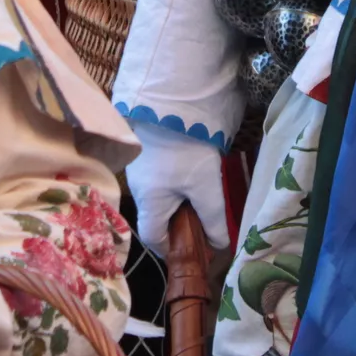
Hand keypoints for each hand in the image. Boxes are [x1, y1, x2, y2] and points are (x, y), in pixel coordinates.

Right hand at [126, 125, 230, 254]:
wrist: (173, 107)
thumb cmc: (188, 152)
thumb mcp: (206, 188)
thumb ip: (213, 220)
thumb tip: (219, 246)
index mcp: (149, 203)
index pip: (153, 238)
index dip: (170, 248)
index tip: (189, 248)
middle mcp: (137, 189)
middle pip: (154, 217)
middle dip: (176, 224)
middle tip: (199, 222)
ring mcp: (138, 170)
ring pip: (156, 197)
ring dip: (175, 202)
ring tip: (197, 195)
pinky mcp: (143, 154)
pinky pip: (155, 180)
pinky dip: (170, 184)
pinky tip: (187, 173)